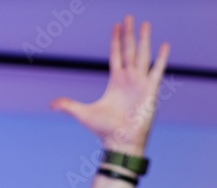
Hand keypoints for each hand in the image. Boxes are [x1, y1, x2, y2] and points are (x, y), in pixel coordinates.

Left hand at [50, 15, 169, 154]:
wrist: (121, 142)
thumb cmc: (104, 130)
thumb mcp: (83, 113)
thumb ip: (68, 105)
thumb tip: (51, 105)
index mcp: (115, 81)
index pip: (116, 55)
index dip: (116, 40)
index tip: (116, 26)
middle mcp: (129, 79)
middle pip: (129, 50)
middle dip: (129, 34)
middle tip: (129, 17)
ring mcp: (141, 83)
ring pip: (143, 55)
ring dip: (144, 39)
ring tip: (146, 24)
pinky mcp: (151, 90)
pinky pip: (157, 70)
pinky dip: (161, 58)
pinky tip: (165, 46)